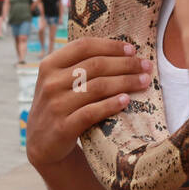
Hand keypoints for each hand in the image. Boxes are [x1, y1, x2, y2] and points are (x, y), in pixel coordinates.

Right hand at [26, 38, 152, 167]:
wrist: (42, 143)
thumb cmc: (60, 105)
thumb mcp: (59, 81)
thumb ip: (79, 65)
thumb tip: (122, 51)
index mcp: (49, 65)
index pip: (84, 46)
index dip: (110, 46)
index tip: (132, 49)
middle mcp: (50, 82)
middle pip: (96, 65)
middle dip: (126, 64)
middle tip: (146, 66)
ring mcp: (56, 105)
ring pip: (98, 87)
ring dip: (126, 82)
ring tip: (144, 81)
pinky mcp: (63, 127)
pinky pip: (92, 112)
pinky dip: (112, 104)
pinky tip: (127, 100)